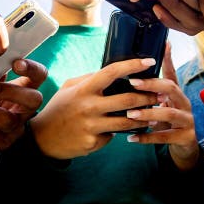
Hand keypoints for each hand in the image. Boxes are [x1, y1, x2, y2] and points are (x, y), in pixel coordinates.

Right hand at [30, 58, 159, 158]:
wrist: (43, 138)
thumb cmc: (59, 108)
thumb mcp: (69, 88)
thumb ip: (90, 78)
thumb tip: (113, 71)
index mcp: (84, 89)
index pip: (112, 72)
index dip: (133, 65)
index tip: (149, 61)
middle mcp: (89, 107)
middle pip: (127, 100)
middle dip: (148, 97)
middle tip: (161, 94)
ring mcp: (91, 126)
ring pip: (127, 122)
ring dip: (144, 118)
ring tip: (154, 114)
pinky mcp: (93, 143)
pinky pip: (113, 136)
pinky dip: (120, 132)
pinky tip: (126, 131)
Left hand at [122, 44, 199, 170]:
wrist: (185, 145)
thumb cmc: (169, 120)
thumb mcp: (163, 103)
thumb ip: (152, 90)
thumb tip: (132, 72)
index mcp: (177, 93)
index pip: (171, 73)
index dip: (166, 60)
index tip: (155, 51)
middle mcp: (185, 103)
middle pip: (172, 89)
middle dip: (152, 85)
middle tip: (132, 83)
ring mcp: (188, 121)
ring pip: (169, 114)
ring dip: (148, 112)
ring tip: (130, 114)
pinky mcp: (186, 138)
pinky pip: (165, 137)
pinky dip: (147, 137)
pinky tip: (131, 137)